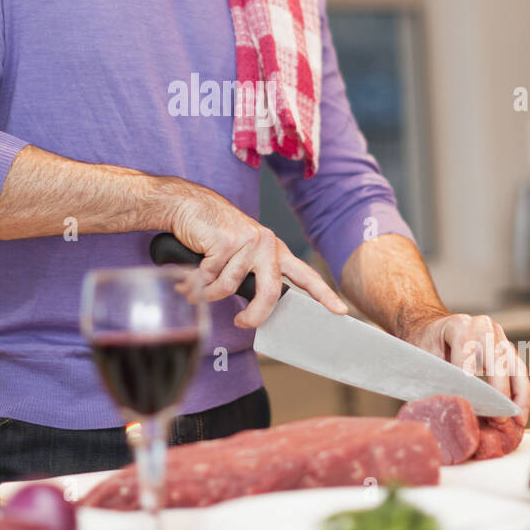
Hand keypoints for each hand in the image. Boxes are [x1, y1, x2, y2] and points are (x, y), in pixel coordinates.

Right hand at [168, 185, 347, 327]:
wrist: (188, 207)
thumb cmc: (213, 234)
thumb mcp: (241, 255)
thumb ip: (252, 277)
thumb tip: (255, 310)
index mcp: (274, 250)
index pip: (305, 275)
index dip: (324, 294)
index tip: (341, 311)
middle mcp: (266, 244)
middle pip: (271, 293)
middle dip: (256, 315)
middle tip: (242, 323)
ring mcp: (248, 241)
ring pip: (229, 287)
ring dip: (209, 291)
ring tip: (199, 280)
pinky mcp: (227, 241)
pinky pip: (210, 278)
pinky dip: (196, 280)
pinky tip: (193, 266)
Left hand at [403, 310, 529, 426]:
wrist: (432, 328)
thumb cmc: (426, 344)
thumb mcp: (423, 359)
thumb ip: (436, 378)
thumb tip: (450, 406)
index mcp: (460, 325)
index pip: (469, 357)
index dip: (471, 384)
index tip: (474, 407)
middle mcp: (483, 327)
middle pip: (498, 361)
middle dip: (500, 393)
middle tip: (498, 419)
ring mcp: (498, 336)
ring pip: (516, 366)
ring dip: (519, 396)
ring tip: (518, 420)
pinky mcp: (507, 348)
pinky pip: (520, 371)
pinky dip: (521, 393)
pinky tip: (519, 412)